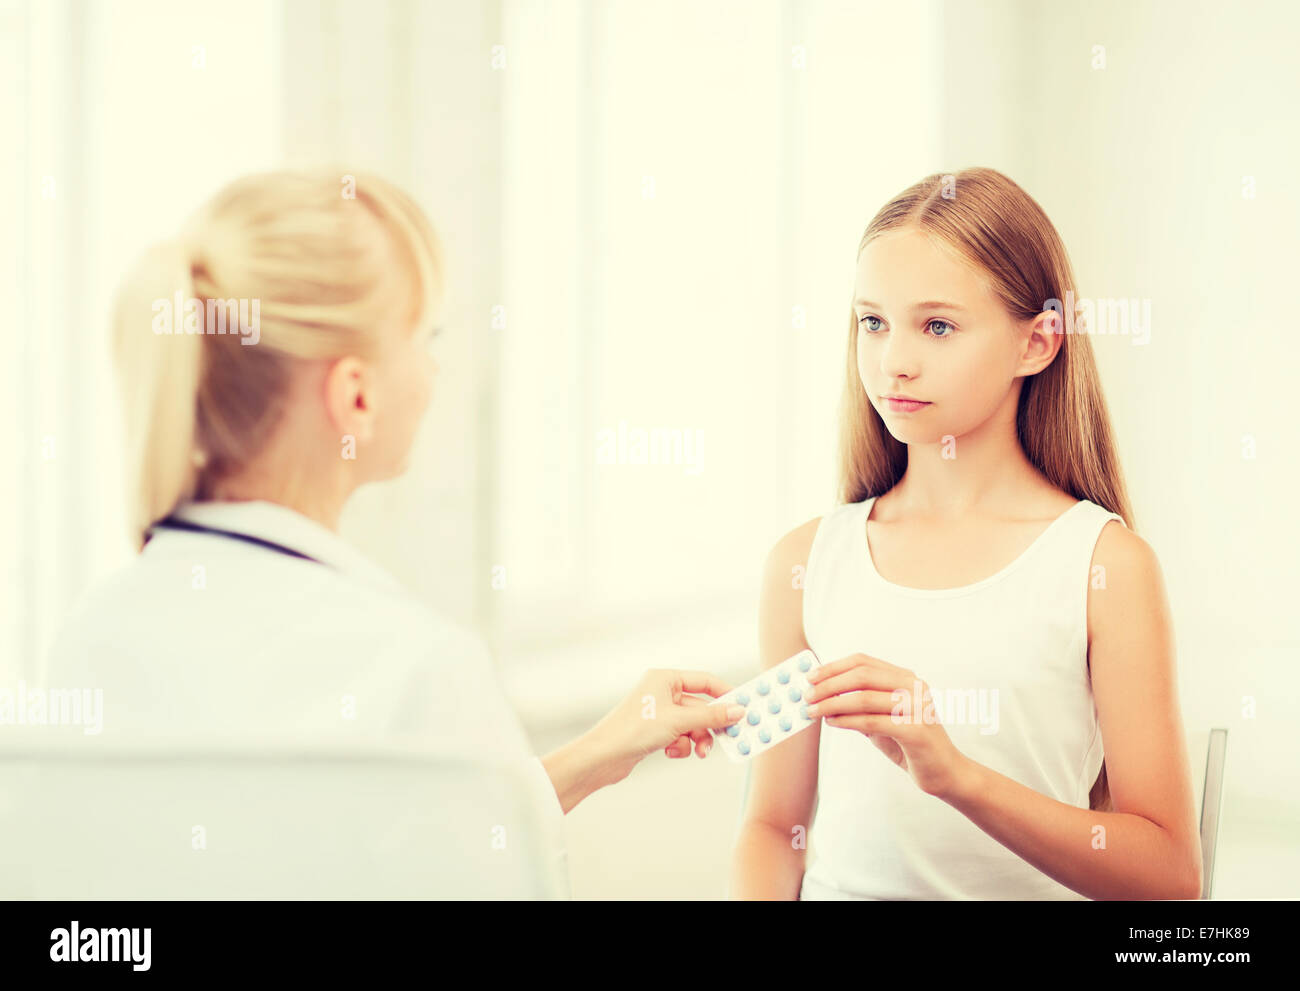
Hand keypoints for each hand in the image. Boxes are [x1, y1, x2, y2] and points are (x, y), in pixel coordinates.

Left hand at [588, 669, 746, 783]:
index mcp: (665, 678)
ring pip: (692, 724)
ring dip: (697, 739)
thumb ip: (711, 716)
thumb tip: (737, 710)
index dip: (726, 694)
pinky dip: (681, 746)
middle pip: (700, 706)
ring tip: (698, 752)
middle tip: (727, 738)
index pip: (705, 681)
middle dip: (710, 726)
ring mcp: (658, 712)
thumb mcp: (679, 721)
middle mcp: (661, 691)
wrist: (603, 757)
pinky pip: (680, 736)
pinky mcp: (655, 731)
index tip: (743, 708)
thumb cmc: (634, 730)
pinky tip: (671, 752)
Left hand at [804, 653, 969, 799]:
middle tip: (807, 695)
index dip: (834, 667)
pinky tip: (832, 722)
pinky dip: (847, 721)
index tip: (811, 676)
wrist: (945, 773)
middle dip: (829, 684)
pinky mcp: (916, 730)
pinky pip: (873, 721)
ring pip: (865, 697)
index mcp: (906, 679)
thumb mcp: (881, 719)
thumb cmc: (909, 745)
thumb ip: (859, 706)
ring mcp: (917, 707)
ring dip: (833, 703)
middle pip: (862, 675)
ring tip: (813, 711)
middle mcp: (914, 687)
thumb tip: (823, 696)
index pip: (864, 662)